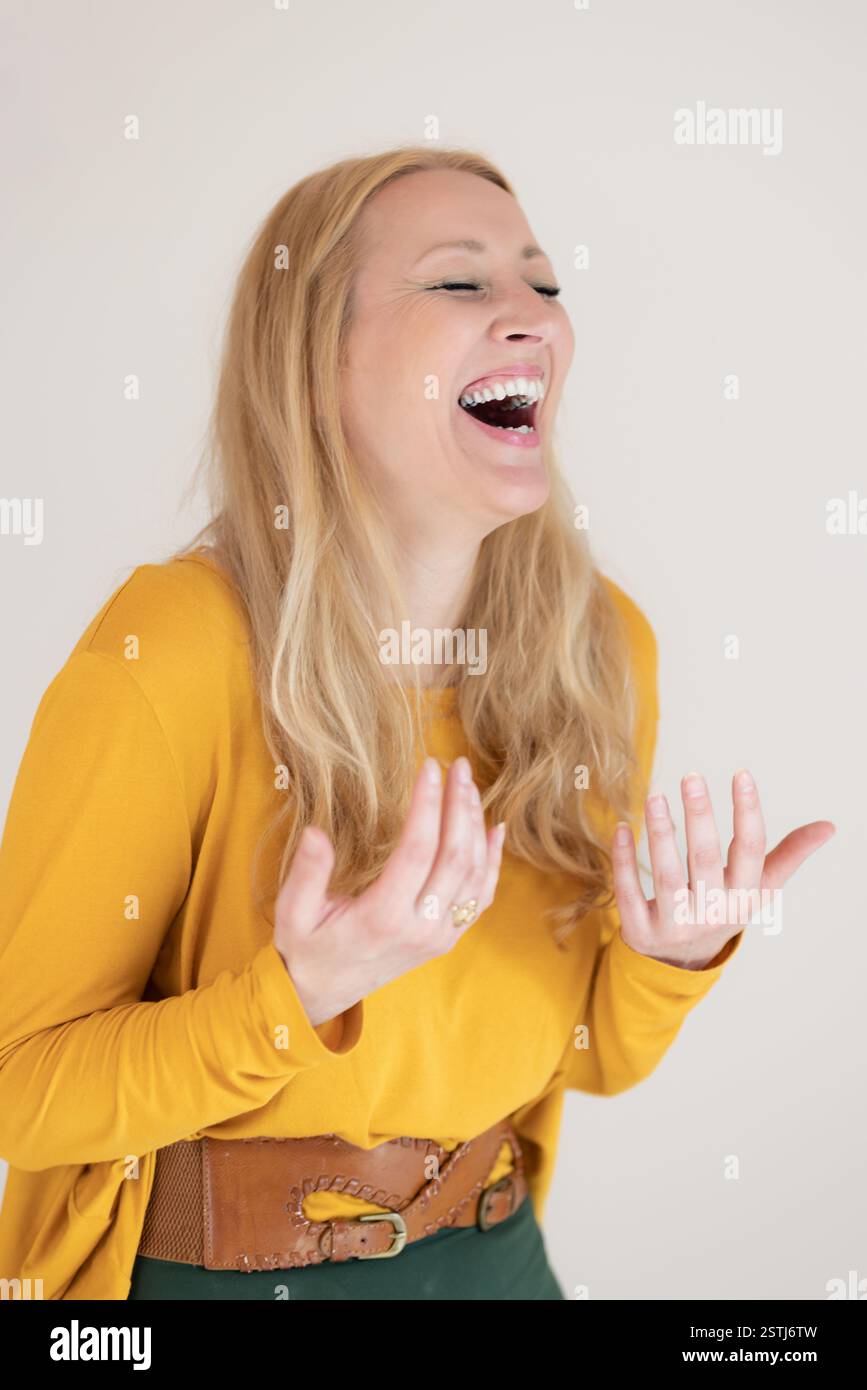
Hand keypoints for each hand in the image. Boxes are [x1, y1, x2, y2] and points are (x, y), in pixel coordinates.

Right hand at [273, 756, 505, 1025]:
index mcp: (382, 917)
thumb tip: (316, 832)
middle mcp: (420, 928)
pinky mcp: (446, 938)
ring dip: (475, 826)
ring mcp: (439, 936)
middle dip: (459, 806)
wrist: (320, 995)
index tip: (428, 767)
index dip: (427, 805)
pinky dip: (493, 861)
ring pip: (474, 874)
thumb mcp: (293, 913)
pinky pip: (482, 898)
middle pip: (455, 858)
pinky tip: (494, 828)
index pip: (416, 850)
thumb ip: (307, 873)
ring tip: (468, 785)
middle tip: (458, 766)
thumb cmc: (305, 948)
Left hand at [611, 769, 835, 969]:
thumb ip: (788, 855)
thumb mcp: (757, 887)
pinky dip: (623, 860)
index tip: (741, 774)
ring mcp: (675, 925)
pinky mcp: (640, 931)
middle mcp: (712, 912)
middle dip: (700, 817)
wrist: (683, 961)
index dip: (748, 812)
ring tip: (655, 796)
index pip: (750, 851)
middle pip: (706, 860)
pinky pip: (628, 893)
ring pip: (667, 876)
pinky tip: (621, 827)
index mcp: (744, 897)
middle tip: (691, 777)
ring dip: (660, 834)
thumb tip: (828, 826)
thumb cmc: (724, 908)